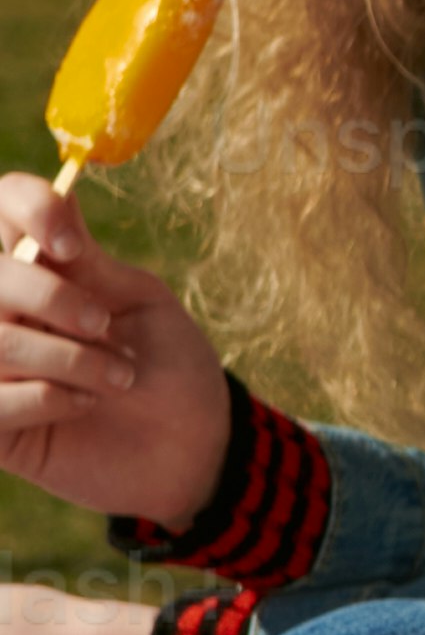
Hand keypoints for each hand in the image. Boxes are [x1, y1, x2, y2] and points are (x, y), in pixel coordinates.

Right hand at [0, 191, 230, 526]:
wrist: (195, 446)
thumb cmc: (170, 366)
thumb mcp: (138, 302)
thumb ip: (88, 261)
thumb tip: (60, 189)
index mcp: (39, 269)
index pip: (3, 207)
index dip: (27, 209)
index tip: (70, 246)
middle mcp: (5, 312)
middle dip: (50, 297)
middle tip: (102, 325)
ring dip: (66, 358)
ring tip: (118, 378)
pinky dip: (47, 399)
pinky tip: (82, 407)